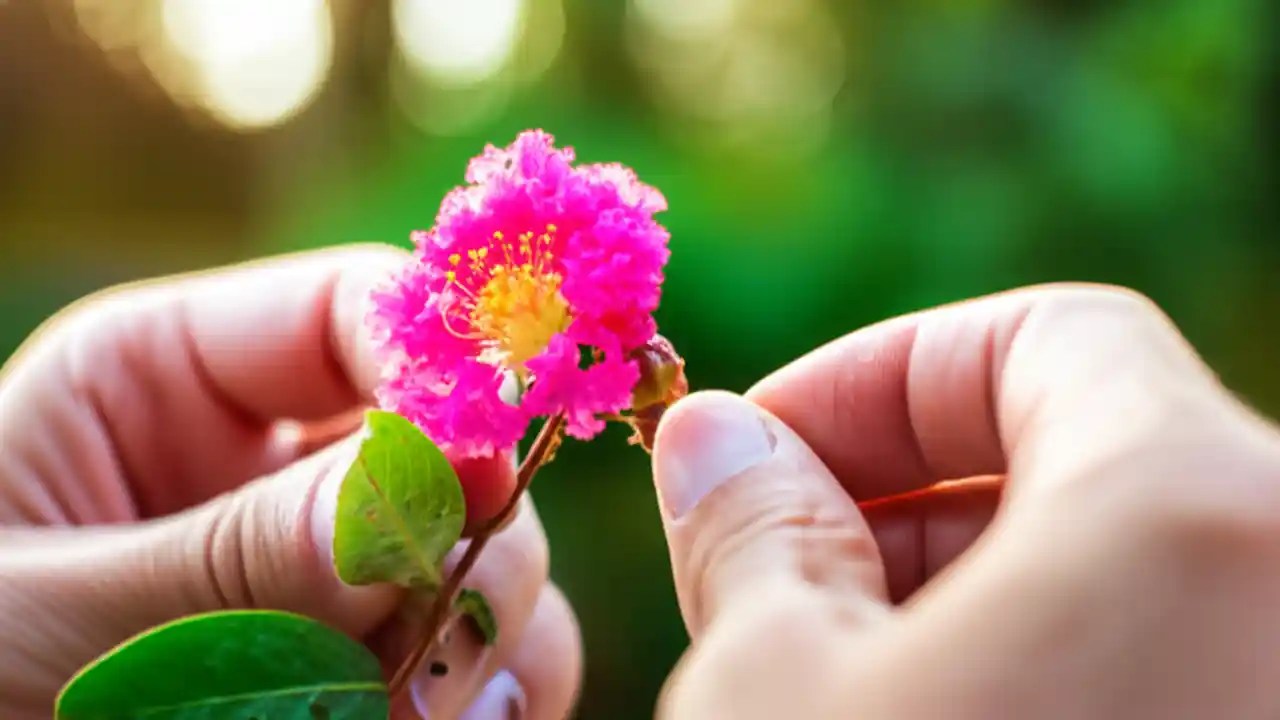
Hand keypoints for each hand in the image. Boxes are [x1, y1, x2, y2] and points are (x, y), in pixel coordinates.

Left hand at [0, 247, 580, 719]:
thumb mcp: (43, 606)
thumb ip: (227, 555)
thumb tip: (417, 496)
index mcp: (173, 379)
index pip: (356, 310)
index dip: (438, 367)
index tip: (477, 470)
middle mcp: (277, 459)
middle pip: (454, 448)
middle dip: (466, 541)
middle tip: (437, 637)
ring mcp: (333, 562)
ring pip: (493, 562)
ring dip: (488, 635)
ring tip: (423, 714)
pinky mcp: (366, 656)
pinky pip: (486, 658)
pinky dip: (489, 695)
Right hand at [649, 285, 1279, 718]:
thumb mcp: (773, 686)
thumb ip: (750, 528)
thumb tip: (717, 441)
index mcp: (1195, 515)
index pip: (1046, 338)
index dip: (874, 375)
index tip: (757, 446)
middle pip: (1083, 464)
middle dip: (898, 498)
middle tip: (768, 572)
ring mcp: (1277, 675)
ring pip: (1116, 578)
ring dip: (952, 594)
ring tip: (830, 671)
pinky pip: (1162, 660)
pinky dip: (1035, 664)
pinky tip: (929, 713)